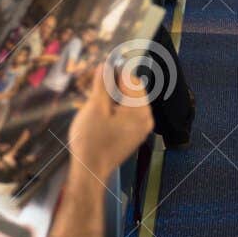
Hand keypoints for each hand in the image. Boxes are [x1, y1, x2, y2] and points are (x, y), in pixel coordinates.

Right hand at [68, 64, 152, 179]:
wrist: (90, 171)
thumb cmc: (91, 140)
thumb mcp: (94, 107)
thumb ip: (102, 84)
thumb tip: (105, 66)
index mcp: (140, 109)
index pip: (131, 78)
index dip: (114, 73)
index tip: (99, 74)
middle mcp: (147, 118)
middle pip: (133, 89)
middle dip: (115, 86)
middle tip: (97, 92)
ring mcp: (142, 128)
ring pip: (130, 101)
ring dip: (115, 97)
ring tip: (98, 105)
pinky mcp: (134, 135)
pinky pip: (129, 114)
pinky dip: (117, 110)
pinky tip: (103, 116)